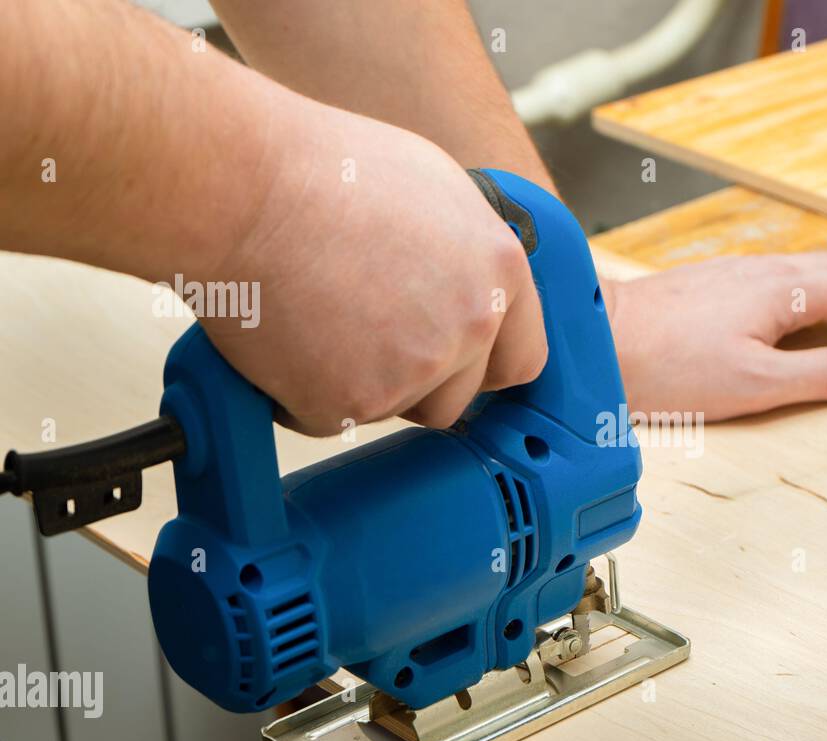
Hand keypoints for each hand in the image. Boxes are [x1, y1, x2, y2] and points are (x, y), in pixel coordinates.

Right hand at [203, 99, 545, 435]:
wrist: (242, 188)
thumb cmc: (323, 171)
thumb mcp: (435, 190)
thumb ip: (469, 255)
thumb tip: (473, 285)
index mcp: (500, 273)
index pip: (521, 359)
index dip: (481, 365)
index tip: (453, 365)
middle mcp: (470, 326)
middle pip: (458, 396)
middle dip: (416, 380)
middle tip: (362, 333)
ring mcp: (415, 369)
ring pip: (396, 409)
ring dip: (363, 387)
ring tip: (319, 320)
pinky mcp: (353, 402)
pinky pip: (332, 419)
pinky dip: (303, 394)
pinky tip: (284, 338)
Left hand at [603, 253, 826, 419]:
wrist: (596, 340)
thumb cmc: (668, 367)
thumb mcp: (758, 383)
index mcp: (784, 291)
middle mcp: (764, 270)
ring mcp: (736, 273)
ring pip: (812, 268)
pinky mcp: (712, 283)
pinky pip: (784, 275)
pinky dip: (816, 290)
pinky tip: (802, 311)